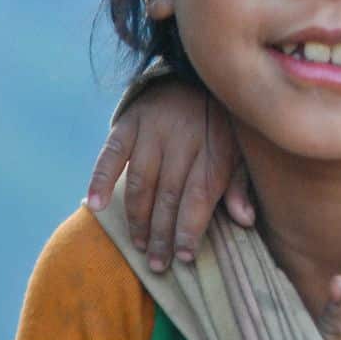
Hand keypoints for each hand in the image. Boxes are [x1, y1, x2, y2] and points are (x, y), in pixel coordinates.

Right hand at [85, 78, 252, 271]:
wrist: (196, 75)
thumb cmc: (221, 123)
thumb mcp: (240, 149)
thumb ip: (239, 184)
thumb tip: (246, 220)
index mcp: (216, 147)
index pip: (199, 197)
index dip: (189, 230)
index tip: (184, 257)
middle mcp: (184, 138)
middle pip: (169, 196)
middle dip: (162, 234)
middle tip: (158, 264)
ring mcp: (154, 129)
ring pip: (141, 183)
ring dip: (137, 219)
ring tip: (139, 246)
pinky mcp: (130, 121)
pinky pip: (111, 153)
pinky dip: (100, 179)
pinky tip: (95, 206)